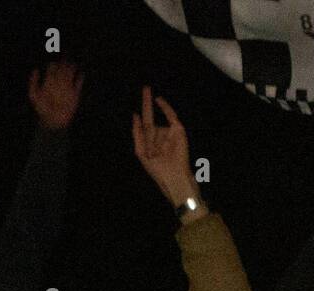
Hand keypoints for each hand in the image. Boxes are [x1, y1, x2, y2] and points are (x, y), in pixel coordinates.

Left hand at [29, 60, 83, 130]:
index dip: (53, 64)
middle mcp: (58, 84)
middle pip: (62, 69)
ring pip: (70, 74)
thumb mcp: (34, 95)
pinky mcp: (75, 95)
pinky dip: (80, 79)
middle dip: (64, 63)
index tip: (54, 64)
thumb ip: (33, 82)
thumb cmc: (42, 109)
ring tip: (73, 64)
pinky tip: (80, 74)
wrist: (52, 121)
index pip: (52, 68)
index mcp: (49, 82)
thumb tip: (36, 69)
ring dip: (72, 69)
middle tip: (65, 60)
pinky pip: (79, 85)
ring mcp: (67, 89)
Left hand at [132, 87, 198, 208]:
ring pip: (156, 127)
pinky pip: (170, 116)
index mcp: (150, 140)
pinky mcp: (178, 130)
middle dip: (147, 112)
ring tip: (157, 155)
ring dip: (154, 141)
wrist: (173, 177)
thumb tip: (135, 114)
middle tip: (145, 89)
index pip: (145, 122)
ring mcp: (169, 132)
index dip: (142, 108)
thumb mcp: (140, 151)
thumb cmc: (157, 169)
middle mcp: (159, 134)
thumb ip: (137, 133)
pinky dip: (165, 107)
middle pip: (149, 123)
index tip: (143, 93)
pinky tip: (157, 100)